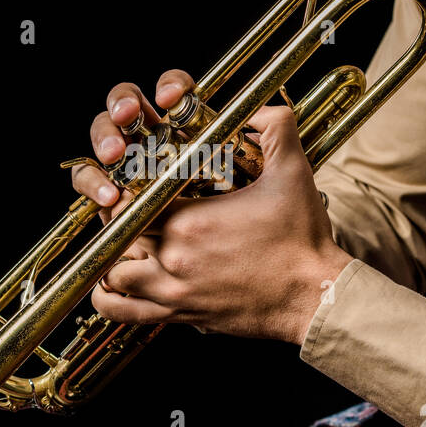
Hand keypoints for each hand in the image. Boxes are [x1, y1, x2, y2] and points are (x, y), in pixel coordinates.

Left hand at [74, 71, 351, 344]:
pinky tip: (117, 287)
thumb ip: (276, 128)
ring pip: (112, 276)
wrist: (315, 296)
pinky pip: (123, 314)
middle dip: (117, 221)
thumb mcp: (293, 172)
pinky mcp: (180, 318)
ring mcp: (173, 294)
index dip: (123, 191)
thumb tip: (259, 108)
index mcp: (189, 222)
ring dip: (112, 258)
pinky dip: (110, 300)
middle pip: (116, 236)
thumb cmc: (303, 239)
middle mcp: (172, 260)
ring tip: (124, 245)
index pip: (128, 202)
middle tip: (129, 209)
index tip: (132, 185)